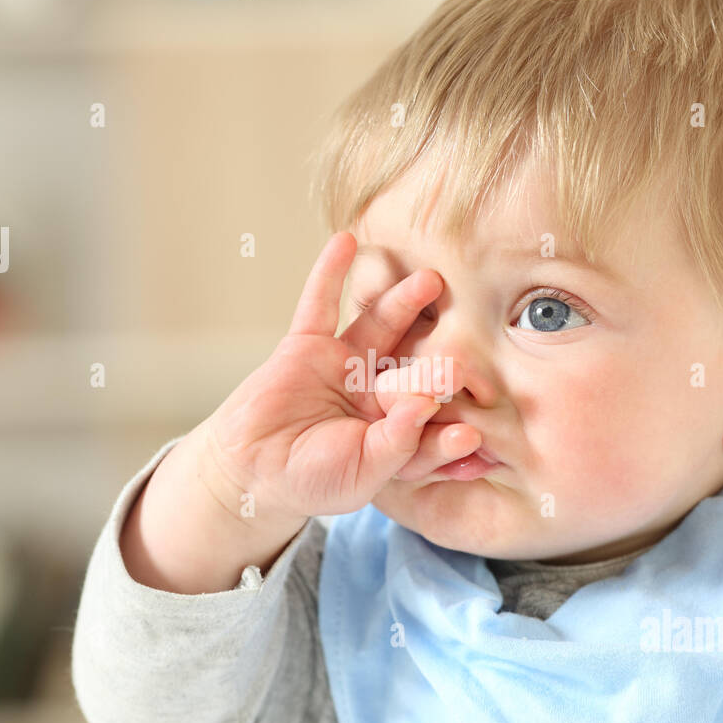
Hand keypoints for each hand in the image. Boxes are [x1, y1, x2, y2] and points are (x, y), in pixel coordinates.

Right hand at [200, 231, 478, 518]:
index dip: (449, 429)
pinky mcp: (307, 345)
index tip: (473, 433)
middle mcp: (377, 391)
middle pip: (413, 368)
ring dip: (402, 303)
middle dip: (437, 358)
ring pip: (378, 328)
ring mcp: (344, 364)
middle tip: (465, 343)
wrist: (250, 471)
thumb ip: (394, 445)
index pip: (430, 423)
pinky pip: (320, 305)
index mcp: (397, 428)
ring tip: (431, 280)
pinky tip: (345, 242)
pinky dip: (329, 274)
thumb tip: (424, 408)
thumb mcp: (360, 474)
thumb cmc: (309, 481)